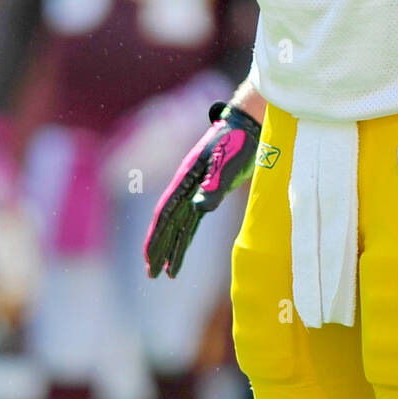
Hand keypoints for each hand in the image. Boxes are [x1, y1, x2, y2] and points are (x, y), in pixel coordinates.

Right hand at [145, 102, 260, 278]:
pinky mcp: (208, 192)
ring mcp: (195, 188)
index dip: (156, 236)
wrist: (249, 125)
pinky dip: (184, 237)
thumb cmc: (239, 142)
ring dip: (170, 247)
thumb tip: (198, 210)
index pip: (166, 212)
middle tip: (150, 274)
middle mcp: (186, 185)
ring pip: (177, 224)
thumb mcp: (229, 163)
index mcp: (186, 177)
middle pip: (166, 221)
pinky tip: (180, 252)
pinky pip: (191, 220)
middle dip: (158, 247)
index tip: (149, 258)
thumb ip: (214, 185)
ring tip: (162, 272)